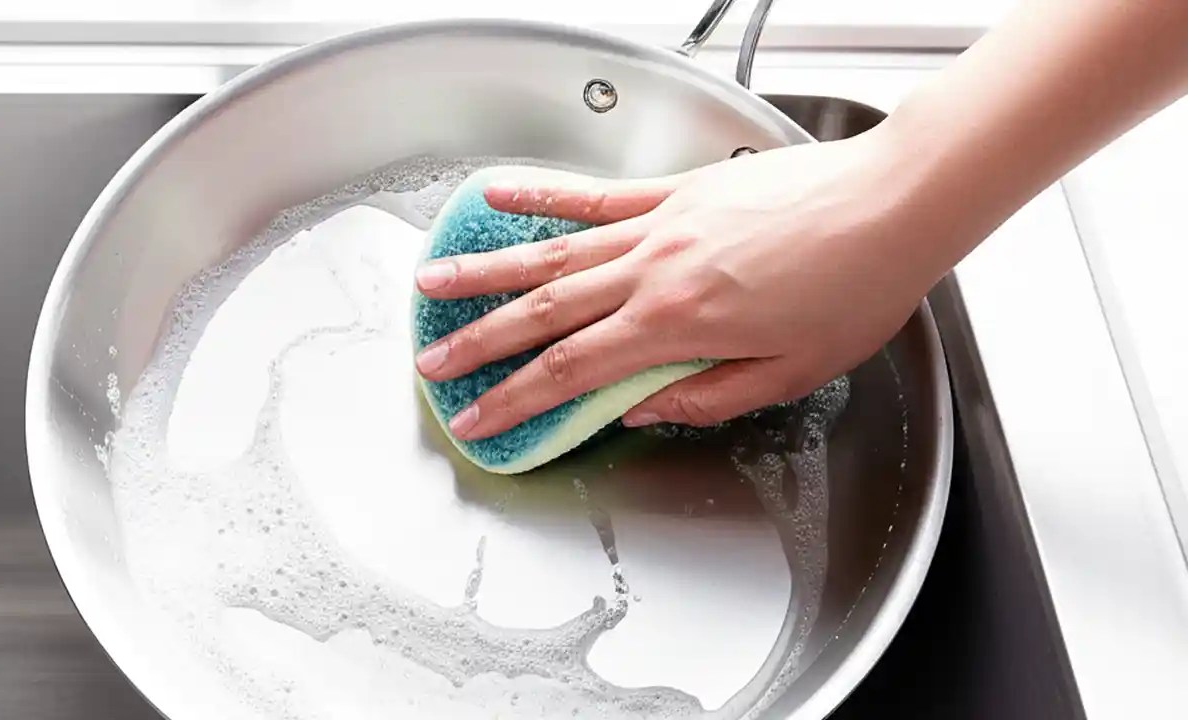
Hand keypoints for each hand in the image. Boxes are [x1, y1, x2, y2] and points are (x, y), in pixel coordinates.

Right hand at [414, 129, 952, 440]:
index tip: (477, 419)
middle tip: (432, 361)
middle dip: (480, 343)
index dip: (515, 400)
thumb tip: (640, 408)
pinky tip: (501, 193)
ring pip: (553, 251)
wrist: (894, 202)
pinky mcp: (676, 190)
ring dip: (487, 272)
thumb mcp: (790, 372)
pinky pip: (595, 194)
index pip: (572, 370)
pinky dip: (543, 194)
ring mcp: (659, 224)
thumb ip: (704, 396)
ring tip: (435, 282)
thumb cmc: (856, 285)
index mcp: (677, 325)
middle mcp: (653, 271)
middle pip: (545, 312)